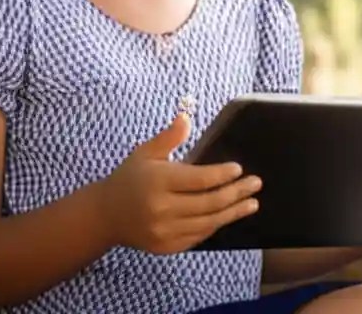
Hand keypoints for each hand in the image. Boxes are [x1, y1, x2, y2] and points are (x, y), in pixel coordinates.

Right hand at [96, 112, 262, 254]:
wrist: (105, 216)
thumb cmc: (130, 178)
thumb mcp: (145, 153)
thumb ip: (169, 137)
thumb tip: (186, 116)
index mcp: (158, 182)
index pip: (199, 180)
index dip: (222, 174)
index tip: (239, 168)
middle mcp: (161, 209)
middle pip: (209, 202)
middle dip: (236, 193)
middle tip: (256, 184)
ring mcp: (164, 231)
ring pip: (208, 223)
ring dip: (233, 213)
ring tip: (252, 203)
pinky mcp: (166, 246)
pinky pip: (198, 237)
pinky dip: (215, 226)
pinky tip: (228, 215)